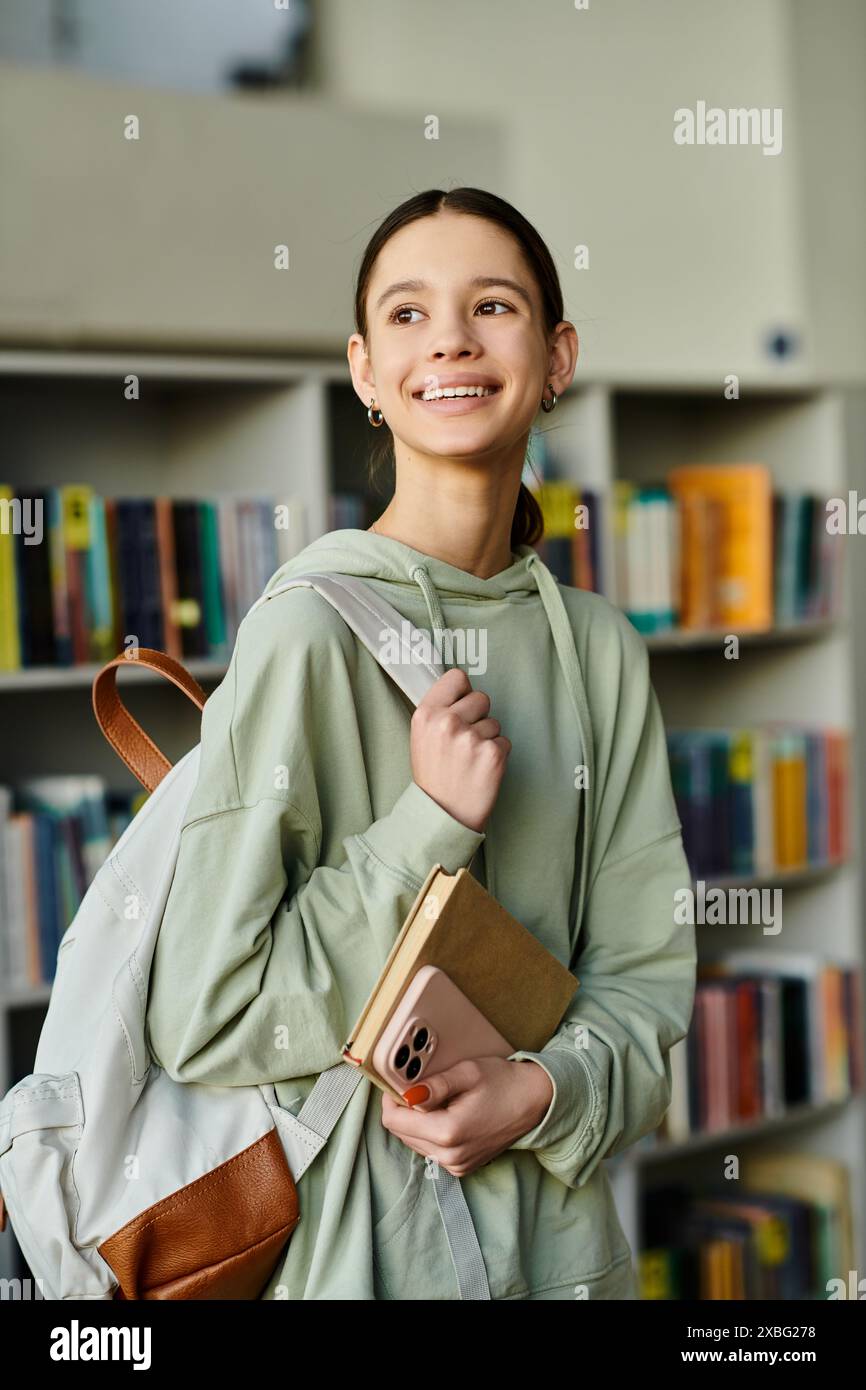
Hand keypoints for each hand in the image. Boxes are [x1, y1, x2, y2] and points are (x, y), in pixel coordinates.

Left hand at [380, 1056, 552, 1176]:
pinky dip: (429, 1132)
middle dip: (403, 1110)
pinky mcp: (462, 1167)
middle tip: (418, 1087)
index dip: (391, 1099)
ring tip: (435, 1099)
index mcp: (448, 1133)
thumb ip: (434, 1085)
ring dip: (415, 1121)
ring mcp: (456, 1165)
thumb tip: (406, 1093)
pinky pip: (430, 1149)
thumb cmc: (504, 1082)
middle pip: (401, 1133)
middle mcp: (449, 1156)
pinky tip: (445, 1114)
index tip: (397, 1082)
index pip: (394, 1122)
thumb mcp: (468, 1073)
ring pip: (414, 1142)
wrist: (536, 1102)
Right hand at [410, 668, 510, 832]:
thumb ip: (439, 711)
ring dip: (487, 739)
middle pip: (481, 698)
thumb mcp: (421, 737)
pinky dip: (496, 755)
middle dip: (479, 717)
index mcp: (426, 714)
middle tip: (465, 742)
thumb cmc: (434, 777)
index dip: (463, 692)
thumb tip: (462, 691)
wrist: (442, 814)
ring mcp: (471, 737)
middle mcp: (447, 722)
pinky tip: (481, 769)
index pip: (456, 677)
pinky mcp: (492, 753)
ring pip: (494, 722)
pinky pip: (504, 741)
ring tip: (470, 760)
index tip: (462, 706)